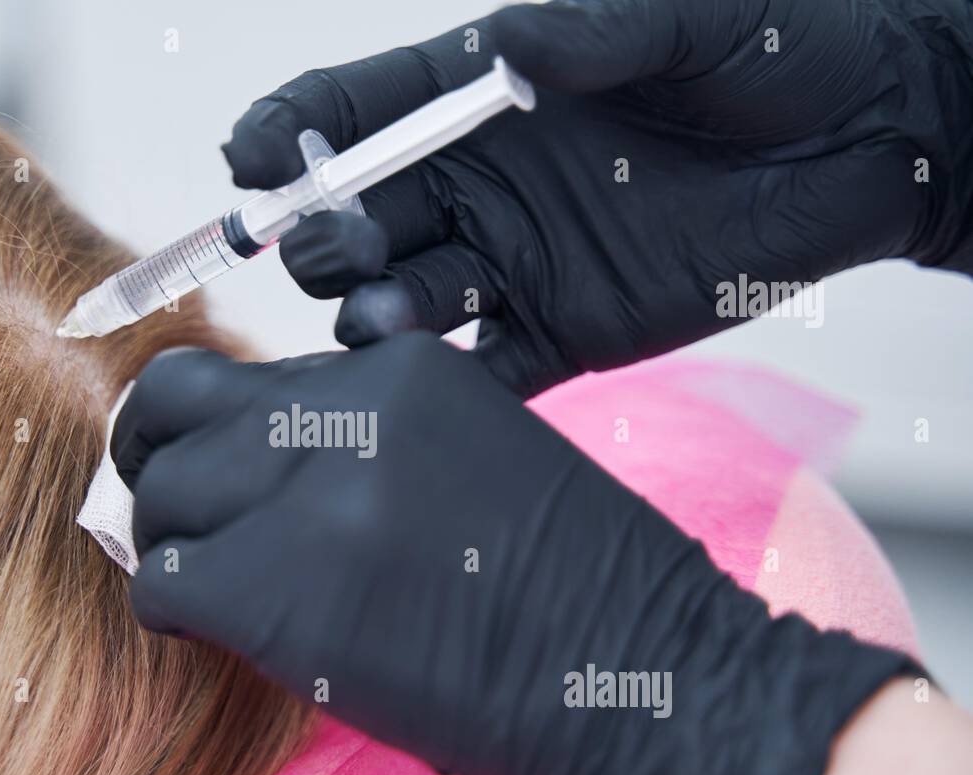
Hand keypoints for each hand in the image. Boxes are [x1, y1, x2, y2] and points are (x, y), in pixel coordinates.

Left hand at [112, 334, 917, 774]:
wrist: (636, 674)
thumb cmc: (574, 580)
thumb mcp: (473, 451)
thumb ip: (366, 435)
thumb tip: (258, 460)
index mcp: (399, 365)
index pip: (250, 373)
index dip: (219, 430)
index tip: (220, 473)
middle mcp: (344, 411)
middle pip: (176, 404)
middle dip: (155, 457)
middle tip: (170, 509)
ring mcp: (307, 497)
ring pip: (160, 492)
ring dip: (170, 539)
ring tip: (211, 583)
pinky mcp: (278, 590)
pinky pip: (163, 582)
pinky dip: (176, 610)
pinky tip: (222, 631)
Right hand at [222, 0, 972, 394]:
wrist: (867, 145)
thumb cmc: (779, 50)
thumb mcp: (687, 21)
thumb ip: (592, 34)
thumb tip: (502, 47)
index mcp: (482, 97)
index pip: (356, 111)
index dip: (291, 131)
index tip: (250, 157)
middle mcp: (478, 186)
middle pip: (358, 219)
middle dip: (325, 234)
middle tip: (331, 242)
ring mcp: (514, 265)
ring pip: (405, 304)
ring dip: (375, 314)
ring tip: (383, 316)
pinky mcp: (563, 334)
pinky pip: (486, 371)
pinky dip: (450, 387)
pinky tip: (428, 395)